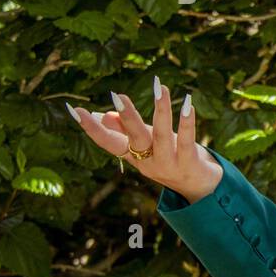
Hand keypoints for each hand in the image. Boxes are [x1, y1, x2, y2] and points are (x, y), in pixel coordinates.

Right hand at [64, 75, 222, 203]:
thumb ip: (128, 132)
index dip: (92, 128)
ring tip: (160, 88)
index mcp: (134, 157)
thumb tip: (104, 115)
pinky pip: (188, 141)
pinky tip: (188, 105)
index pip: (108, 143)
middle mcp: (148, 162)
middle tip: (118, 96)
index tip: (74, 110)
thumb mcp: (147, 147)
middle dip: (127, 117)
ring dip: (161, 111)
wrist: (200, 189)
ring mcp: (169, 165)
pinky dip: (187, 123)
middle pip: (134, 138)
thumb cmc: (171, 160)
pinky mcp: (189, 164)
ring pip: (163, 136)